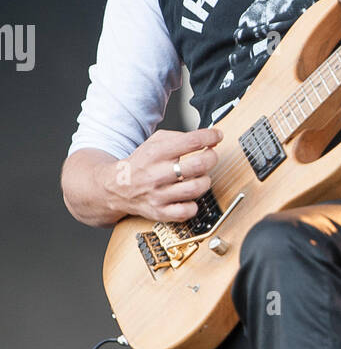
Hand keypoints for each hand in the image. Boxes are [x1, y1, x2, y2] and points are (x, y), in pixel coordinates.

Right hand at [101, 128, 222, 222]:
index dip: (210, 137)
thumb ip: (179, 137)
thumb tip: (208, 138)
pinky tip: (190, 197)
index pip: (191, 142)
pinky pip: (187, 211)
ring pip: (196, 188)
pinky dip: (194, 204)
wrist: (116, 187)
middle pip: (198, 165)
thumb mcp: (154, 142)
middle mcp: (157, 174)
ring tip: (201, 177)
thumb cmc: (141, 164)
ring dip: (205, 181)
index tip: (216, 136)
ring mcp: (159, 195)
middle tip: (211, 156)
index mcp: (156, 153)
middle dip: (211, 158)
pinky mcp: (160, 212)